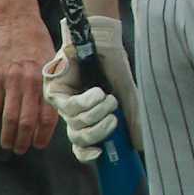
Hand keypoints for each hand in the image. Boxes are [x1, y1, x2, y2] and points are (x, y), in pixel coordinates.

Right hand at [0, 12, 57, 152]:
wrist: (16, 19)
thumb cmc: (37, 39)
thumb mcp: (52, 59)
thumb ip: (51, 83)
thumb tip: (51, 107)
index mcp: (47, 79)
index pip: (48, 114)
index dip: (44, 133)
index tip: (40, 145)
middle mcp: (31, 82)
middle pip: (28, 120)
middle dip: (24, 139)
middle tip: (21, 150)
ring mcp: (12, 79)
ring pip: (9, 115)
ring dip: (8, 134)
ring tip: (7, 145)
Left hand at [42, 16, 137, 161]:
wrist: (103, 40)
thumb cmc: (113, 65)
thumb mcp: (126, 95)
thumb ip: (132, 119)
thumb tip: (139, 147)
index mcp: (87, 116)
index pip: (82, 145)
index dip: (87, 154)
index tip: (100, 153)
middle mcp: (72, 112)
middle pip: (79, 138)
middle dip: (100, 132)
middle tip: (113, 119)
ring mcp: (62, 102)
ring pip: (77, 124)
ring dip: (98, 112)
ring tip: (108, 97)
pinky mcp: (54, 91)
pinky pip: (71, 107)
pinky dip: (89, 101)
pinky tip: (98, 91)